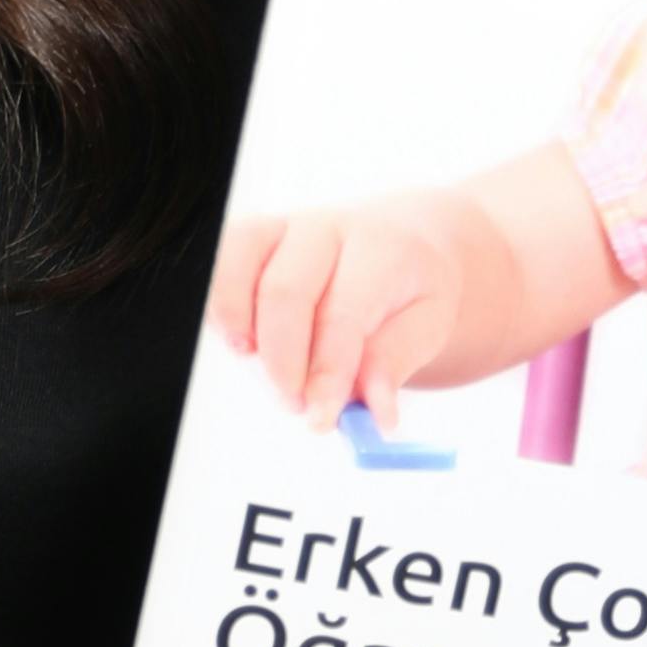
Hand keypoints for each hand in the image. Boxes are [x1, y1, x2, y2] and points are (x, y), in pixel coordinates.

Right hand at [210, 188, 494, 431]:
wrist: (402, 240)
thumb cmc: (409, 287)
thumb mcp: (427, 324)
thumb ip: (395, 364)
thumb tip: (375, 413)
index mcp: (380, 248)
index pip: (343, 313)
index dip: (328, 372)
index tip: (322, 418)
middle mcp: (327, 229)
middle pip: (284, 292)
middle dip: (282, 362)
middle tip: (295, 405)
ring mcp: (284, 228)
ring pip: (236, 267)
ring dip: (239, 328)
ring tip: (259, 366)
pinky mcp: (253, 237)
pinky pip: (219, 266)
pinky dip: (220, 309)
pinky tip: (244, 341)